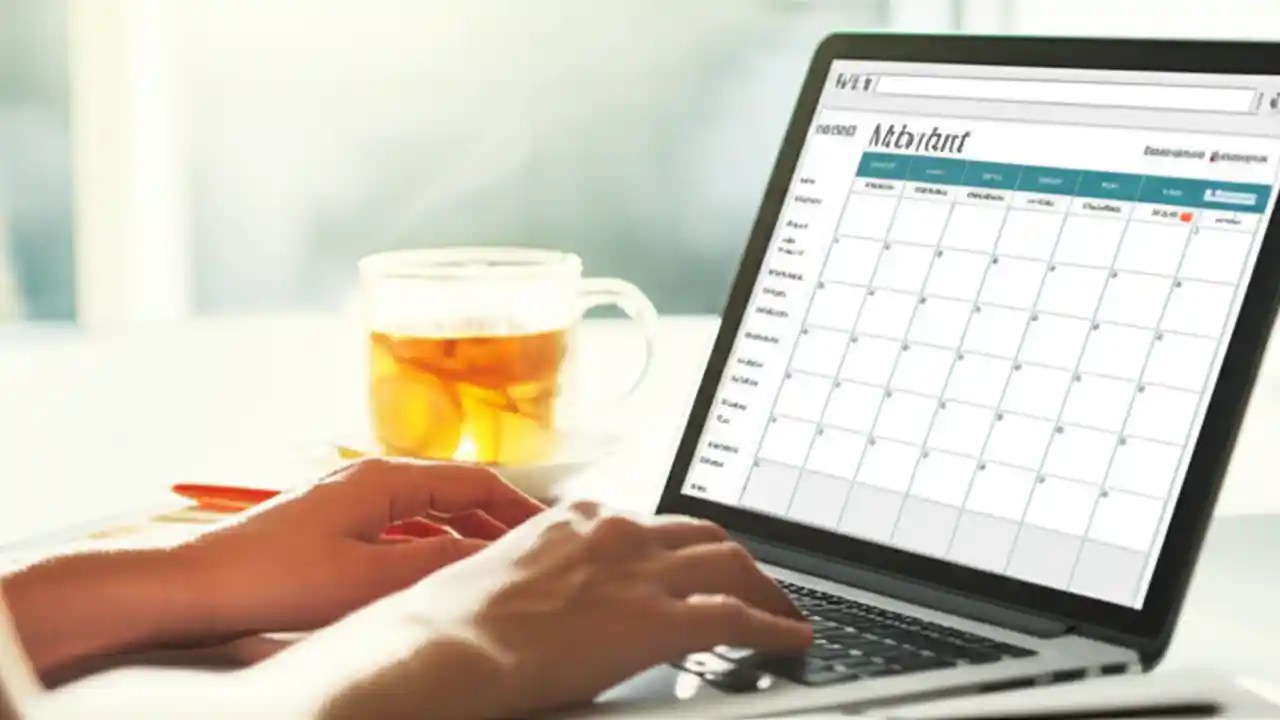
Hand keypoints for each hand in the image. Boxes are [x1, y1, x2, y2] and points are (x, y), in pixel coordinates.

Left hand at [2, 458, 544, 682]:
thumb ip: (436, 560)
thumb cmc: (275, 577)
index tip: (550, 527)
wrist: (199, 586)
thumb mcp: (369, 577)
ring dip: (466, 532)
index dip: (517, 504)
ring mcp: (351, 500)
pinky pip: (402, 526)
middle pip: (454, 492)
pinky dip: (433, 542)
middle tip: (534, 547)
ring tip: (498, 560)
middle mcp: (372, 479)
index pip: (473, 481)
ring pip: (429, 510)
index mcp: (386, 479)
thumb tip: (490, 552)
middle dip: (497, 517)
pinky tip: (441, 567)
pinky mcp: (335, 524)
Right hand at [262, 502, 811, 719]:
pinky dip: (772, 624)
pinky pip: (735, 615)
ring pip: (730, 564)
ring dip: (763, 587)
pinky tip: (790, 637)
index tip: (694, 564)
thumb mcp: (504, 575)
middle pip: (702, 535)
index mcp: (578, 519)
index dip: (683, 547)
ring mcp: (639, 570)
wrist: (444, 646)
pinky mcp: (655, 618)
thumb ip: (544, 577)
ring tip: (780, 611)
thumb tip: (549, 603)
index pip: (652, 524)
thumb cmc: (453, 622)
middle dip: (735, 559)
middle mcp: (617, 531)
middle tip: (753, 583)